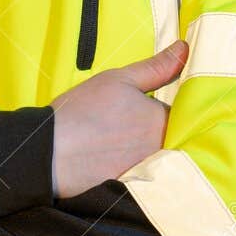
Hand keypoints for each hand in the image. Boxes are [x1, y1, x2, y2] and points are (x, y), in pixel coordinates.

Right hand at [50, 39, 186, 198]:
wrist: (51, 152)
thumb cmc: (83, 111)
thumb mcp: (119, 79)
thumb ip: (156, 67)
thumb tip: (184, 48)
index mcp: (162, 121)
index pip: (180, 113)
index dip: (163, 107)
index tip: (143, 106)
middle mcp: (162, 149)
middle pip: (171, 136)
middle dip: (156, 129)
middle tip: (127, 124)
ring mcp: (147, 170)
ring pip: (157, 155)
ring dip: (145, 148)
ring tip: (118, 140)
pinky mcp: (132, 188)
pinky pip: (143, 174)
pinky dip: (133, 166)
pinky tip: (112, 158)